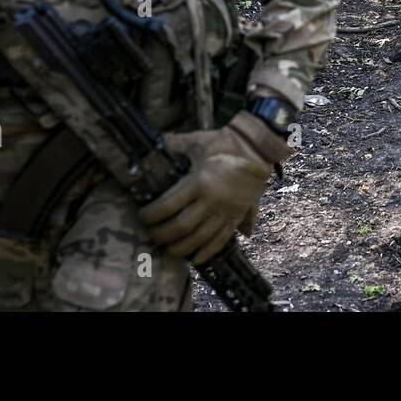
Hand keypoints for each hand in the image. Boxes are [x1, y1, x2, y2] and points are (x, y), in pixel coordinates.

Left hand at [138, 112, 292, 263]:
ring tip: (168, 250)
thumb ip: (176, 143)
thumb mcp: (198, 140)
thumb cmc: (225, 142)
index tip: (142, 217)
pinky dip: (208, 252)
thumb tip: (158, 141)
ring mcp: (225, 211)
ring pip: (200, 238)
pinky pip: (221, 240)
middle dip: (163, 234)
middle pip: (182, 226)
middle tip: (152, 235)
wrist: (258, 146)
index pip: (168, 205)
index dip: (152, 215)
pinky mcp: (237, 216)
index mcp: (199, 181)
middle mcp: (211, 200)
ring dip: (181, 247)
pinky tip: (195, 259)